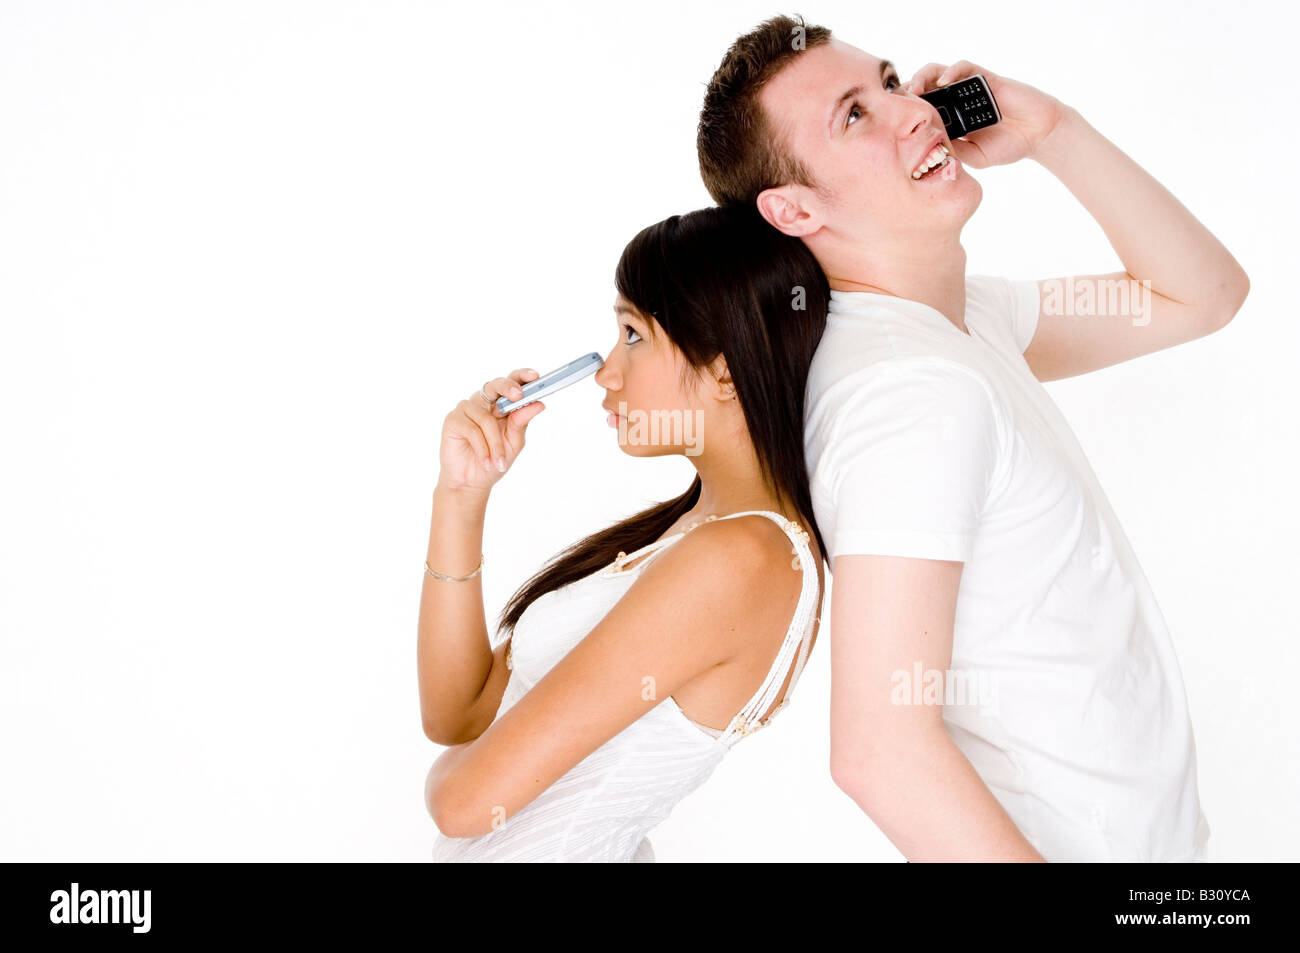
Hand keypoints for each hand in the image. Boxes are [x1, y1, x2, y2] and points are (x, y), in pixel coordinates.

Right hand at [437, 368, 543, 492]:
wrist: (471, 483)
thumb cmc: (493, 460)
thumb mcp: (513, 443)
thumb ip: (522, 422)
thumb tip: (538, 404)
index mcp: (499, 404)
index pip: (511, 383)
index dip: (522, 376)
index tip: (535, 376)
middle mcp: (482, 402)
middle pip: (494, 385)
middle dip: (508, 388)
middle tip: (518, 396)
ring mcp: (466, 410)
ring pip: (486, 419)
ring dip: (496, 444)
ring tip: (499, 462)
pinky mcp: (452, 420)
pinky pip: (473, 430)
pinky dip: (483, 449)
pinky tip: (486, 462)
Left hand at [905, 60, 1068, 168]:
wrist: (1038, 135)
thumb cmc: (1007, 146)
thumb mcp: (973, 156)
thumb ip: (953, 150)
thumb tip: (928, 148)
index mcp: (950, 120)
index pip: (922, 111)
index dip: (907, 112)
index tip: (894, 119)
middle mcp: (956, 102)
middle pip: (925, 88)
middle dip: (908, 92)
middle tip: (899, 102)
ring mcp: (969, 89)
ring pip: (939, 72)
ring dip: (923, 76)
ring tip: (915, 89)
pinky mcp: (985, 78)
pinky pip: (965, 68)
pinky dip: (952, 71)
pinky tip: (943, 82)